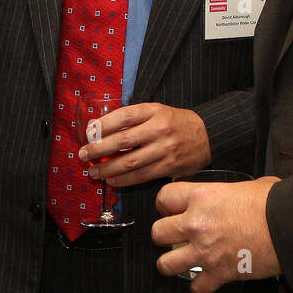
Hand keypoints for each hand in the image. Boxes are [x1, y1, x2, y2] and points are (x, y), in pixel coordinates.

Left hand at [79, 103, 209, 186]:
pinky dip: (124, 179)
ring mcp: (164, 149)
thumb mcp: (158, 111)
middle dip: (99, 149)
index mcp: (154, 111)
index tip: (88, 133)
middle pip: (122, 141)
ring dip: (107, 168)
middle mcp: (159, 129)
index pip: (124, 116)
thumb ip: (135, 119)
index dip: (103, 125)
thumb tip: (103, 130)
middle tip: (83, 154)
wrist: (209, 136)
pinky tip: (111, 180)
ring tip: (93, 171)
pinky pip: (141, 175)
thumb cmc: (177, 123)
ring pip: (130, 162)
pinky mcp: (169, 167)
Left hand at [152, 176, 281, 292]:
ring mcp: (205, 250)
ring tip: (179, 260)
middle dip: (163, 235)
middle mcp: (196, 224)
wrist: (290, 228)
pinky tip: (204, 281)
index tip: (169, 210)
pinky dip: (199, 287)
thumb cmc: (274, 205)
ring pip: (166, 264)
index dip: (165, 205)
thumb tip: (239, 194)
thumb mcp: (250, 184)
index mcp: (202, 197)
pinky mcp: (219, 273)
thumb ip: (233, 191)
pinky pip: (197, 287)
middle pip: (158, 232)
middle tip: (173, 236)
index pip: (164, 198)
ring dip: (171, 263)